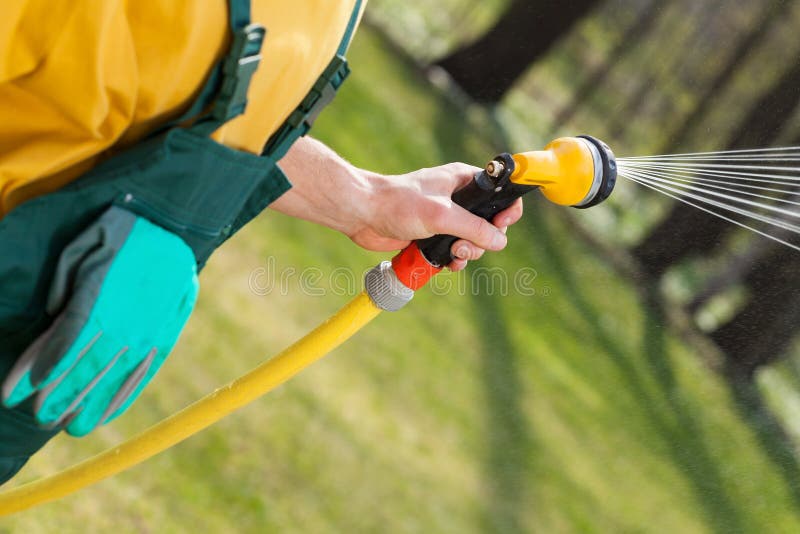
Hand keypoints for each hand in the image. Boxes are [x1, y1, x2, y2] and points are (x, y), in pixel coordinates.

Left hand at [1, 206, 197, 435]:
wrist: (177, 226)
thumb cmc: (122, 230)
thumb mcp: (84, 241)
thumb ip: (65, 277)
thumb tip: (54, 312)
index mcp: (100, 296)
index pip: (64, 343)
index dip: (38, 370)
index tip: (16, 394)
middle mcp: (124, 321)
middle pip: (86, 368)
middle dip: (59, 397)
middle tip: (39, 419)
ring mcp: (146, 332)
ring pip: (114, 377)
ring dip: (90, 404)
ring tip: (72, 428)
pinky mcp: (163, 336)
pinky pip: (142, 373)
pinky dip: (123, 396)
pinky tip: (108, 414)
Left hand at [275, 138, 523, 269]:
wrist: (363, 214)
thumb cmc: (398, 203)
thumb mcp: (441, 215)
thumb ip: (473, 227)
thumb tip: (499, 241)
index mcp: (463, 181)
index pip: (499, 192)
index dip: (506, 210)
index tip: (501, 225)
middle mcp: (457, 198)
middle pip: (488, 223)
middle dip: (481, 240)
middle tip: (464, 245)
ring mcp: (445, 217)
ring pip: (472, 241)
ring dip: (467, 253)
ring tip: (453, 255)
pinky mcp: (432, 234)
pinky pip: (453, 250)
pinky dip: (453, 259)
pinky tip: (446, 263)